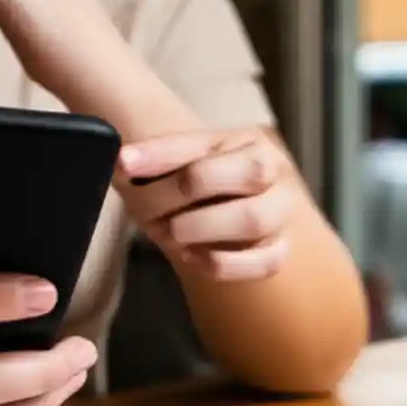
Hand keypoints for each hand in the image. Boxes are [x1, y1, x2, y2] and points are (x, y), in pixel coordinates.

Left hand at [118, 128, 299, 281]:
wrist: (227, 208)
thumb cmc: (200, 181)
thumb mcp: (183, 159)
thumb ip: (160, 156)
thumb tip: (125, 162)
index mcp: (252, 141)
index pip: (209, 143)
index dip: (163, 154)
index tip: (124, 164)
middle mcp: (277, 173)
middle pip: (250, 173)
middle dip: (189, 191)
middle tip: (152, 208)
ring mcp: (282, 214)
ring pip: (255, 219)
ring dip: (202, 227)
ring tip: (170, 233)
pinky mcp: (279, 251)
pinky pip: (263, 262)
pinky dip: (222, 263)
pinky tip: (191, 257)